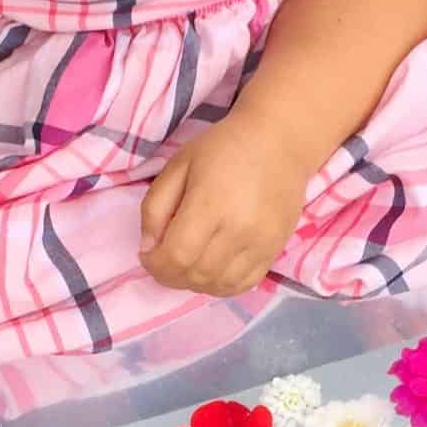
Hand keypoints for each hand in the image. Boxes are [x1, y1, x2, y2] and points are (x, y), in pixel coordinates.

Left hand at [139, 113, 310, 295]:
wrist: (279, 141)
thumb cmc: (223, 148)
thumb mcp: (178, 165)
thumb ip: (155, 207)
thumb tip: (149, 247)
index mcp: (210, 204)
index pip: (176, 256)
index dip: (155, 264)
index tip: (148, 255)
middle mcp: (239, 230)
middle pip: (196, 275)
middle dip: (170, 275)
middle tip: (164, 260)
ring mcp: (261, 244)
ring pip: (219, 285)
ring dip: (195, 283)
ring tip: (187, 265)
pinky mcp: (275, 250)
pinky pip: (244, 284)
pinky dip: (221, 285)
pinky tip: (212, 270)